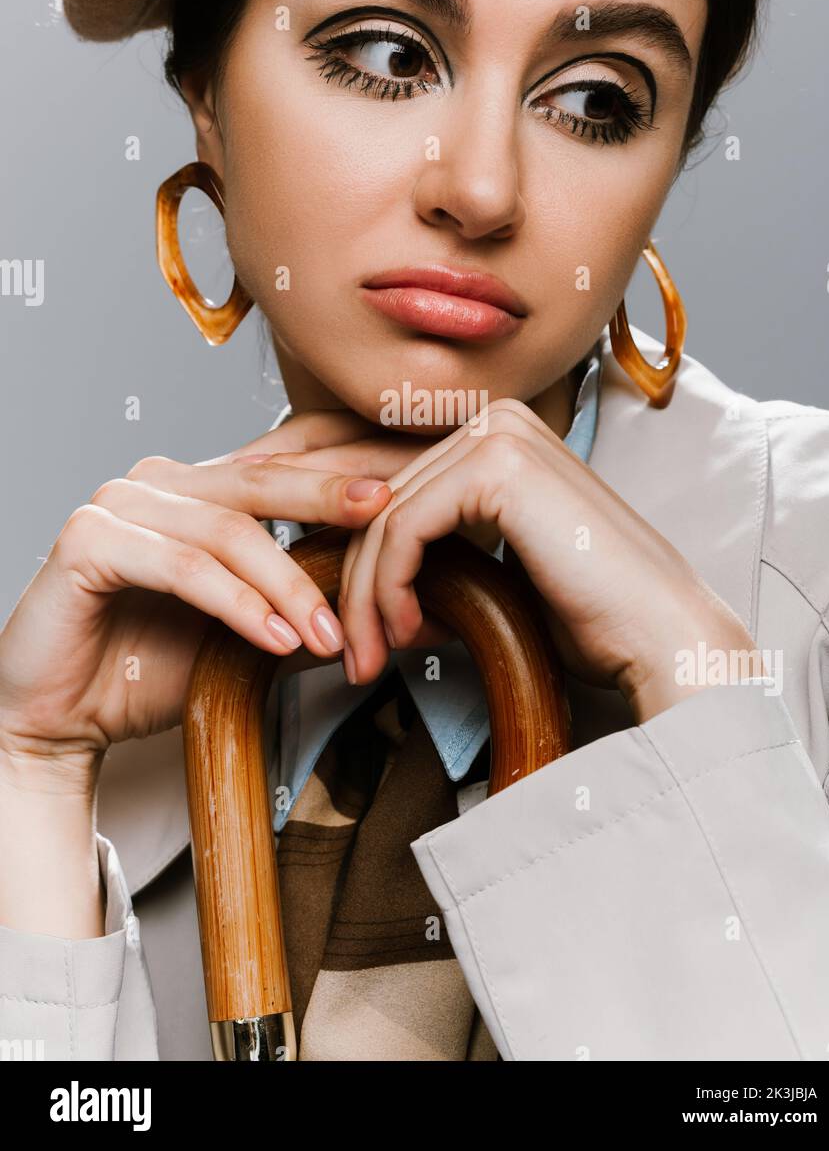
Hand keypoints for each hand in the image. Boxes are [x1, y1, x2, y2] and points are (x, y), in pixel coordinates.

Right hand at [0, 410, 397, 776]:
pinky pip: (183, 566)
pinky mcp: (89, 540)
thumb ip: (299, 604)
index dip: (346, 470)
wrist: (60, 719)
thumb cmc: (147, 670)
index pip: (281, 464)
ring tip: (330, 633)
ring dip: (287, 584)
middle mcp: (157, 482)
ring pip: (226, 530)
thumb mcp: (245, 633)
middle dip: (331, 498)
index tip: (412, 484)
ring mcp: (117, 503)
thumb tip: (386, 598)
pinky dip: (236, 605)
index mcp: (196, 487)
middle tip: (391, 515)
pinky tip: (275, 638)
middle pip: (261, 480)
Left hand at [327, 399, 759, 722]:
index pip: (393, 488)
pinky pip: (402, 528)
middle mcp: (496, 419)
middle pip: (380, 501)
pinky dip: (389, 589)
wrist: (659, 634)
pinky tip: (406, 633)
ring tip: (373, 656)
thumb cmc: (592, 615)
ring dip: (367, 598)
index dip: (360, 558)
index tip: (356, 626)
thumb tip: (367, 570)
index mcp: (500, 433)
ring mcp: (498, 434)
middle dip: (357, 584)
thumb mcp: (498, 565)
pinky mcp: (496, 467)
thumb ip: (440, 546)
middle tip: (356, 654)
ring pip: (382, 518)